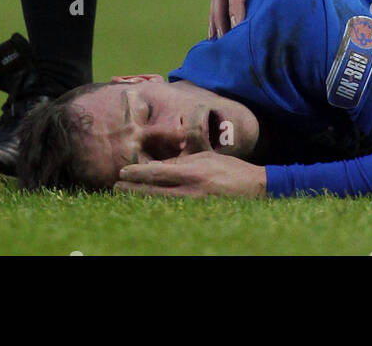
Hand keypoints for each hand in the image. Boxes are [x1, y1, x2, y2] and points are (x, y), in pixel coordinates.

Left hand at [115, 153, 266, 198]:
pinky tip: (147, 206)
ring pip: (158, 204)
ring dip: (140, 199)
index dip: (137, 173)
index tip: (122, 173)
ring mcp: (194, 204)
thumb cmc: (230, 169)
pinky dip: (156, 208)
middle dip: (132, 189)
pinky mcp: (198, 214)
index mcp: (193, 171)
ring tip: (125, 196)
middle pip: (153, 191)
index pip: (158, 172)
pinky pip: (171, 211)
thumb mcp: (206, 158)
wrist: (256, 188)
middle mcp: (191, 189)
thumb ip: (182, 161)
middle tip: (115, 187)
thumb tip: (157, 165)